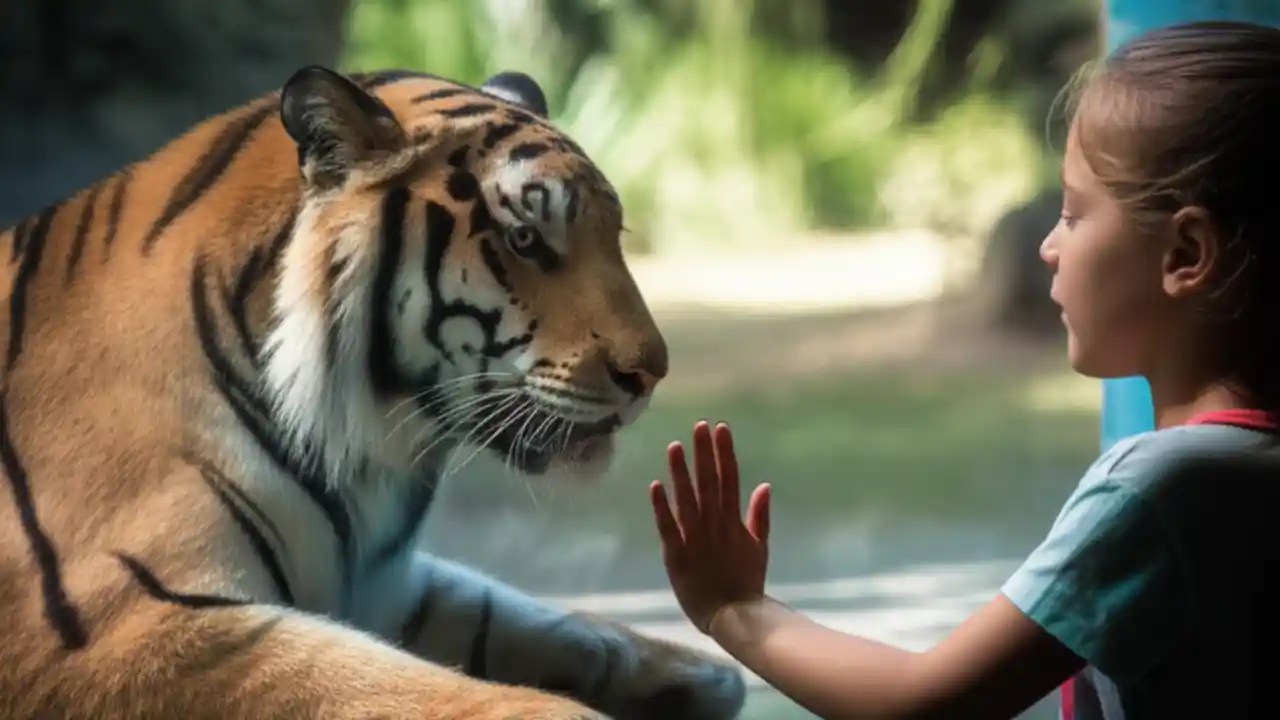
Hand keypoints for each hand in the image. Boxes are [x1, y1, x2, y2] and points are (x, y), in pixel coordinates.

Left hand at [649, 420, 770, 634]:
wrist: (735, 617)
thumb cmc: (745, 583)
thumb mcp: (760, 547)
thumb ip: (760, 516)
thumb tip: (763, 484)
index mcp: (734, 521)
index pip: (729, 479)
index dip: (724, 453)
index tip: (720, 428)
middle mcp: (715, 525)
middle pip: (709, 483)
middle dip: (704, 453)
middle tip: (699, 425)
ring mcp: (695, 540)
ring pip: (688, 500)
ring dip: (682, 473)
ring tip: (675, 446)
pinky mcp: (677, 556)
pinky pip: (668, 528)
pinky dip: (662, 508)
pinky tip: (656, 486)